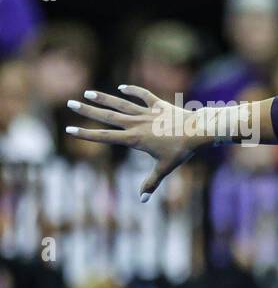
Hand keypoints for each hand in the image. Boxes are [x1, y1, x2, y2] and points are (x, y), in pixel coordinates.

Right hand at [65, 86, 212, 200]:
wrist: (197, 131)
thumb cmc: (181, 151)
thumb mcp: (165, 168)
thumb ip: (151, 182)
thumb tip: (142, 199)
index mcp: (134, 139)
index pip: (105, 137)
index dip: (86, 134)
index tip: (69, 129)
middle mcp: (137, 124)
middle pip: (107, 116)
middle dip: (87, 110)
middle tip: (70, 103)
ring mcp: (147, 113)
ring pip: (121, 103)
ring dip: (104, 98)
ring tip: (88, 93)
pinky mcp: (158, 105)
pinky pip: (143, 95)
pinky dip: (132, 91)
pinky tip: (121, 88)